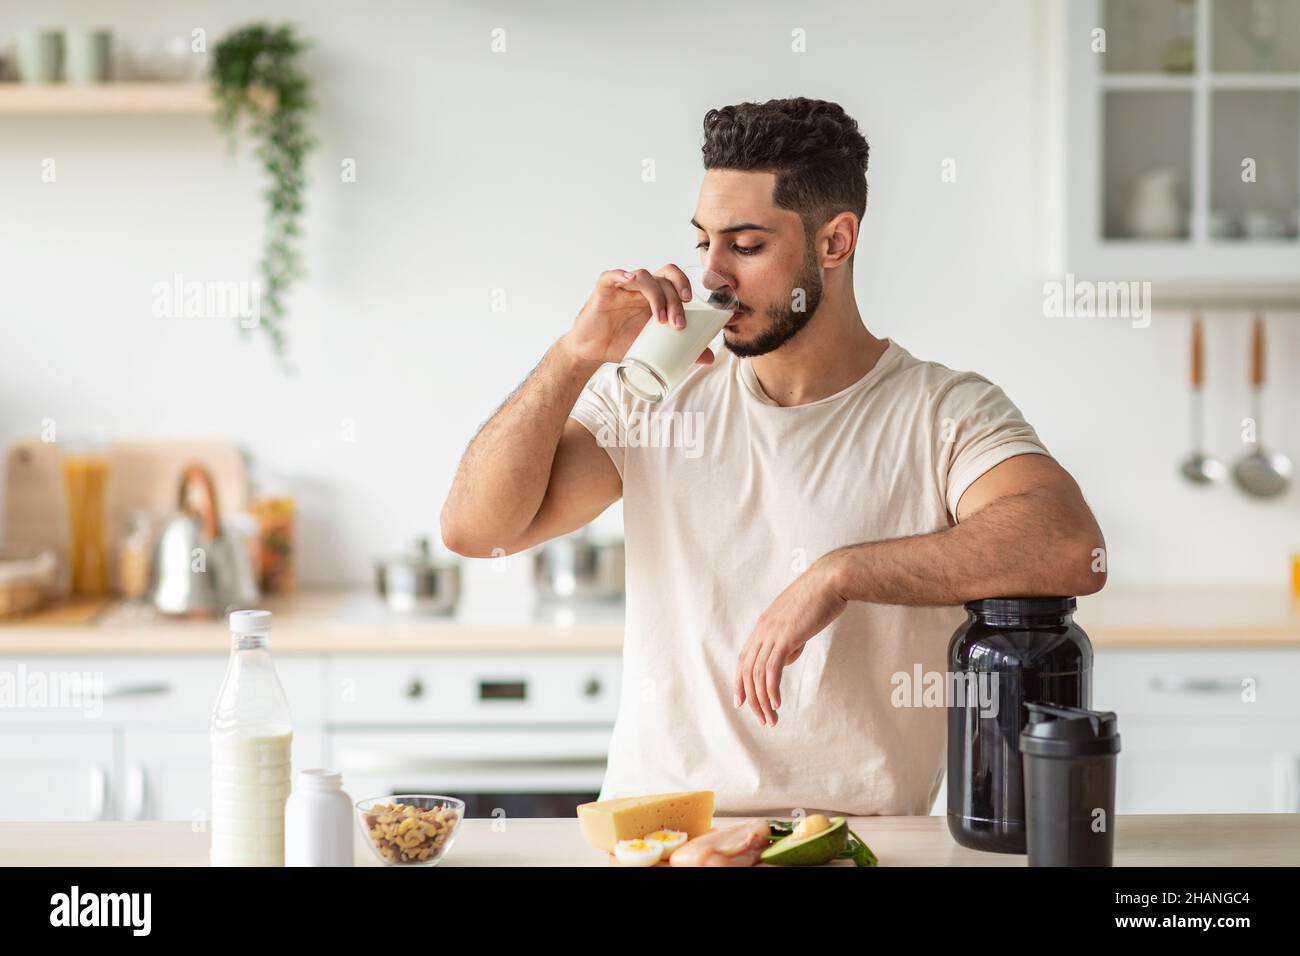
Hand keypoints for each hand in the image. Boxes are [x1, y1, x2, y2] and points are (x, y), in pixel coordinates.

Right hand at [560, 265, 714, 365]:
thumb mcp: (654, 347)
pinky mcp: (604, 290)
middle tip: (679, 324)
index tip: (694, 304)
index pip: (673, 279)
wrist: (593, 352)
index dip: (685, 284)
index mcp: (654, 296)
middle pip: (665, 278)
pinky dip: (622, 275)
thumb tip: (710, 357)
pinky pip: (613, 275)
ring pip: (645, 276)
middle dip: (676, 299)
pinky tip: (630, 280)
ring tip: (662, 321)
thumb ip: (681, 348)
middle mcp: (640, 287)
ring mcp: (623, 286)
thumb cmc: (622, 344)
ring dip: (658, 296)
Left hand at [733, 556, 847, 726]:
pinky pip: (772, 670)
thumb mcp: (798, 623)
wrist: (829, 581)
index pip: (744, 660)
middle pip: (747, 672)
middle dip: (752, 700)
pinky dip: (771, 690)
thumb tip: (785, 659)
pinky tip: (777, 705)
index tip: (742, 703)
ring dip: (763, 701)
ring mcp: (772, 634)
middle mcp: (762, 631)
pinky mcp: (785, 638)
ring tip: (771, 719)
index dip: (740, 683)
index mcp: (763, 626)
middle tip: (762, 720)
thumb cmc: (819, 599)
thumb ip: (789, 641)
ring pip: (758, 675)